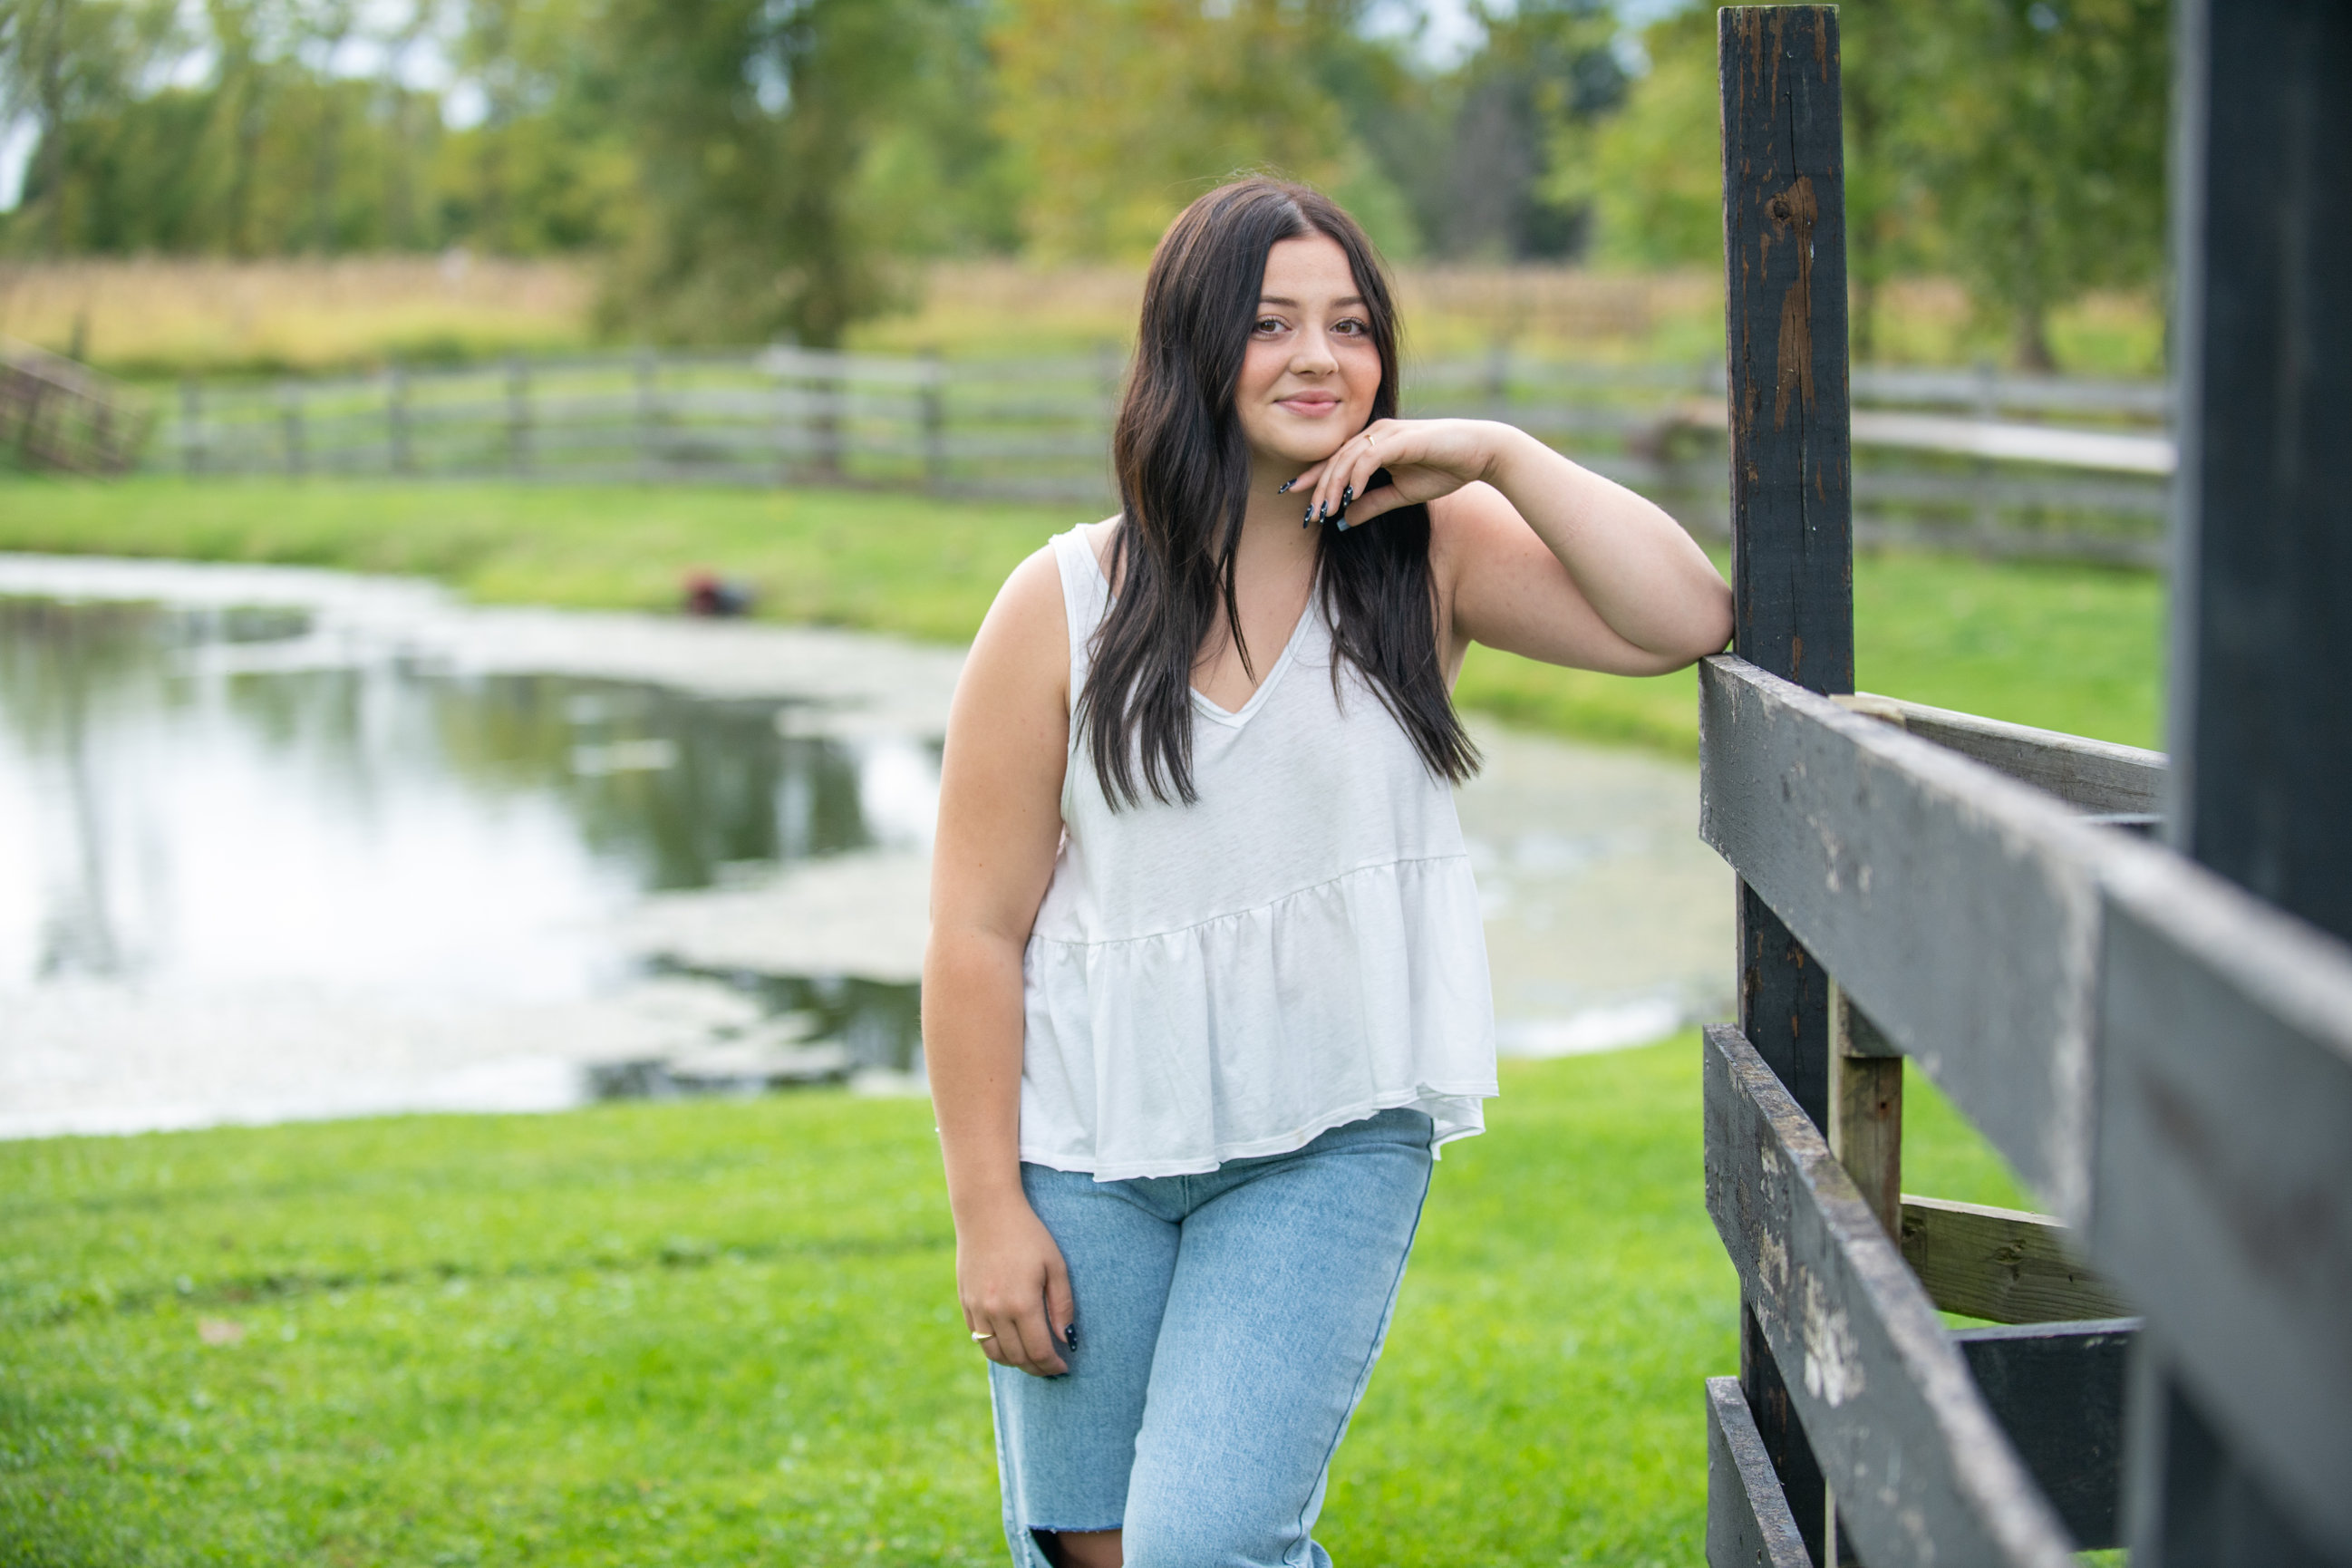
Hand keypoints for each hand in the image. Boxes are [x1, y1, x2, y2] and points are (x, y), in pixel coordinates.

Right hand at [956, 1194, 1073, 1377]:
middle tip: (1050, 1367)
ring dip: (1014, 1363)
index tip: (1063, 1367)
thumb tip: (1065, 1339)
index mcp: (1022, 1304)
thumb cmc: (1027, 1234)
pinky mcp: (965, 1301)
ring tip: (1030, 1359)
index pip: (1039, 1351)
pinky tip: (1009, 1343)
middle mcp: (996, 1311)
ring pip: (994, 1353)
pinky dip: (995, 1347)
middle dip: (1036, 1368)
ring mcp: (977, 1308)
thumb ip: (1062, 1305)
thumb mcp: (1055, 1265)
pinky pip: (978, 1337)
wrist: (987, 1211)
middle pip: (1017, 1357)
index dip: (1052, 1366)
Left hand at [1290, 418, 1511, 531]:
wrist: (1481, 453)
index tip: (1293, 497)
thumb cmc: (1445, 469)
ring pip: (1347, 458)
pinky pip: (1369, 458)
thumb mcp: (1402, 494)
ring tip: (1323, 511)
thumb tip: (1344, 520)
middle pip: (1335, 459)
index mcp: (1374, 443)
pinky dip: (1356, 477)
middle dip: (1317, 488)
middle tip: (1307, 515)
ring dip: (1333, 486)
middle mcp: (1376, 433)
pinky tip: (1349, 497)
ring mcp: (1388, 433)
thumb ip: (1373, 504)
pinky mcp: (1401, 439)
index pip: (1335, 460)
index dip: (1313, 478)